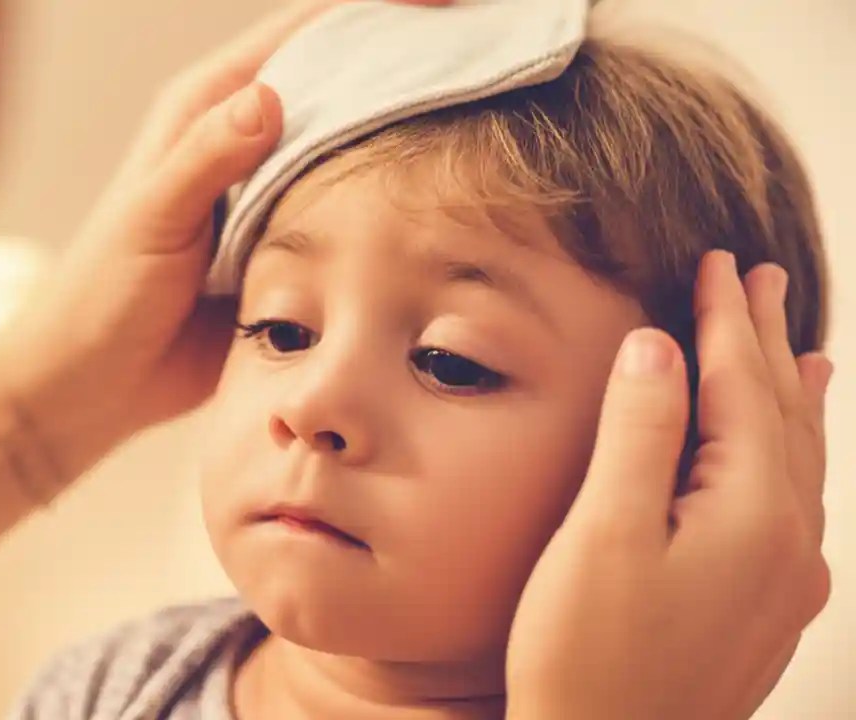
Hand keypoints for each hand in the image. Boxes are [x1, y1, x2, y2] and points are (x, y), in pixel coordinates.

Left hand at [0, 1, 453, 480]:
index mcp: (208, 105)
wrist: (96, 380)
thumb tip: (270, 96)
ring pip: (359, 136)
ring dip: (417, 121)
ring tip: (496, 114)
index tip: (453, 9)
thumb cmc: (104, 293)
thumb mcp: (151, 220)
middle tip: (493, 59)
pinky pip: (355, 202)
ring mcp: (276, 187)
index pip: (308, 30)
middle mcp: (248, 134)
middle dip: (414, 56)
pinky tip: (452, 198)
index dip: (378, 9)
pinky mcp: (294, 240)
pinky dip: (397, 192)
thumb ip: (205, 160)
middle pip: (346, 72)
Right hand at [505, 250, 833, 719]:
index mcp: (751, 516)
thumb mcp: (602, 535)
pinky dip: (789, 455)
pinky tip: (786, 459)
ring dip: (789, 395)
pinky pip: (792, 504)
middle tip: (763, 276)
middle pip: (781, 416)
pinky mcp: (766, 610)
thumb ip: (639, 433)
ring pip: (797, 461)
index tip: (720, 261)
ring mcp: (784, 583)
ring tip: (801, 350)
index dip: (726, 320)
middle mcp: (787, 545)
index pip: (742, 388)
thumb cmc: (586, 656)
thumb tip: (656, 346)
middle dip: (766, 341)